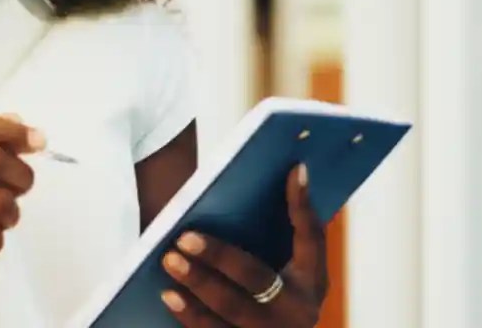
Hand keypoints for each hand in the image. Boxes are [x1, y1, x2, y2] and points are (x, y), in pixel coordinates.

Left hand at [161, 165, 327, 326]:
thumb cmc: (286, 294)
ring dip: (196, 286)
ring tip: (170, 262)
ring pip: (229, 313)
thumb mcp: (301, 268)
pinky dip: (190, 316)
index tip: (291, 171)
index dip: (301, 206)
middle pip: (255, 281)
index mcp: (312, 285)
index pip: (310, 238)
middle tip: (183, 239)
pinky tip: (169, 297)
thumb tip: (296, 170)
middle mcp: (294, 314)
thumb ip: (295, 226)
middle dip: (219, 258)